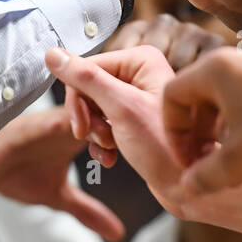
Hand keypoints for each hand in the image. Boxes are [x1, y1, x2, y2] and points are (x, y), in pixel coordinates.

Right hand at [0, 107, 124, 241]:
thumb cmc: (15, 172)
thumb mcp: (57, 196)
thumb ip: (88, 211)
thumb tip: (117, 233)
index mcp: (78, 136)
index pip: (113, 126)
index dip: (125, 139)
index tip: (124, 161)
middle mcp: (69, 123)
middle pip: (105, 111)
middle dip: (118, 125)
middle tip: (120, 148)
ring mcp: (53, 121)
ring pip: (87, 110)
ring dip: (100, 125)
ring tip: (106, 145)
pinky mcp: (35, 124)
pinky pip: (59, 117)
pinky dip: (72, 123)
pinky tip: (79, 136)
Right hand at [46, 45, 188, 214]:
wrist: (188, 187)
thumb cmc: (165, 149)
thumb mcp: (121, 109)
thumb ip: (86, 79)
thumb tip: (54, 54)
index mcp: (141, 59)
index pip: (85, 69)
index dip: (78, 100)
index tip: (82, 127)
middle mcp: (140, 72)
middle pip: (87, 88)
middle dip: (88, 118)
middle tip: (101, 139)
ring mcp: (137, 96)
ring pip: (92, 107)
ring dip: (94, 132)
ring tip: (110, 148)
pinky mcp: (134, 118)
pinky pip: (103, 122)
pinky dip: (101, 140)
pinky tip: (110, 157)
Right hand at [161, 45, 241, 193]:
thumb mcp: (238, 164)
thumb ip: (204, 176)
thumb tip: (188, 186)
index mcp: (217, 69)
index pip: (172, 95)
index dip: (173, 133)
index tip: (188, 161)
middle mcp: (238, 58)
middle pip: (197, 93)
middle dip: (195, 132)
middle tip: (203, 164)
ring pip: (224, 95)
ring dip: (217, 128)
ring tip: (228, 161)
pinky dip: (241, 120)